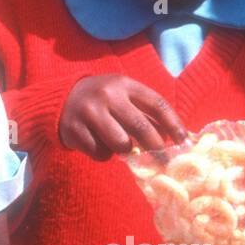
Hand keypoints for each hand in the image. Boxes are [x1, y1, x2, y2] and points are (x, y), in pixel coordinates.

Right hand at [58, 74, 185, 157]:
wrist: (61, 99)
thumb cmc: (103, 101)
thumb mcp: (123, 96)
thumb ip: (146, 112)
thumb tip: (176, 138)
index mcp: (124, 84)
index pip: (157, 104)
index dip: (174, 124)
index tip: (184, 142)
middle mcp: (107, 95)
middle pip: (141, 127)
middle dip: (156, 147)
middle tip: (162, 160)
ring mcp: (89, 112)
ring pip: (121, 144)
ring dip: (125, 150)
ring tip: (118, 144)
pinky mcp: (74, 130)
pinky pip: (100, 153)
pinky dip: (103, 154)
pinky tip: (97, 142)